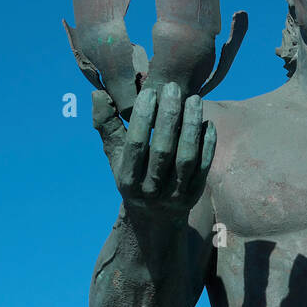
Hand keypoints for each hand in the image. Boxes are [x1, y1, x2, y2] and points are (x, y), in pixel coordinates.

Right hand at [92, 81, 215, 215]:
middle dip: (168, 117)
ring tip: (194, 99)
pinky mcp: (194, 195)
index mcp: (128, 178)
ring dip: (191, 126)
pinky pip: (204, 167)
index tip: (149, 92)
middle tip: (173, 88)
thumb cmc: (133, 175)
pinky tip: (208, 122)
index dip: (142, 118)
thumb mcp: (115, 155)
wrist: (154, 218)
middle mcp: (151, 189)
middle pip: (163, 150)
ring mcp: (175, 194)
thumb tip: (98, 93)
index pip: (135, 145)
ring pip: (186, 158)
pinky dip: (207, 144)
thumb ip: (107, 125)